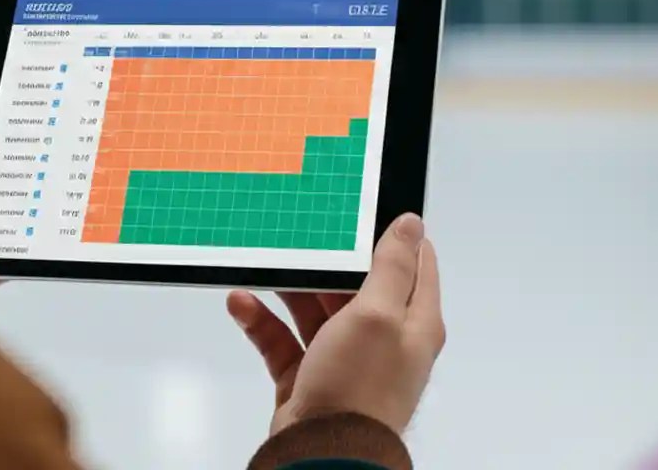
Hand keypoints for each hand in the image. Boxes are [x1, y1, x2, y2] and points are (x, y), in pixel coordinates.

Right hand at [227, 214, 443, 435]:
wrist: (323, 454)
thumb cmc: (360, 392)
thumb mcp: (379, 314)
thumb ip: (393, 267)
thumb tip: (410, 225)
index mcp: (413, 323)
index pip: (414, 266)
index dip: (393, 236)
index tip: (365, 212)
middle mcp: (381, 340)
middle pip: (355, 286)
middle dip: (326, 263)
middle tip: (301, 239)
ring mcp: (344, 360)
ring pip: (315, 310)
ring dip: (288, 289)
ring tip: (264, 268)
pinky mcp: (309, 378)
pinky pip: (283, 340)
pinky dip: (262, 321)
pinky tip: (243, 303)